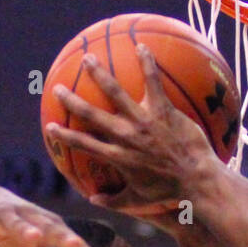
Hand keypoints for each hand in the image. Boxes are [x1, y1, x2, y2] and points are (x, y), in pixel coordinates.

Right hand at [0, 185, 110, 246]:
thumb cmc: (22, 235)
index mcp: (51, 228)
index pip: (72, 243)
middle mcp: (32, 217)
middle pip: (49, 227)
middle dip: (62, 235)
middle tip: (75, 245)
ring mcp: (5, 213)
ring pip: (15, 220)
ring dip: (24, 227)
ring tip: (31, 236)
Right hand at [45, 46, 216, 220]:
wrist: (197, 180)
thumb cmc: (169, 192)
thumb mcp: (137, 201)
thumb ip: (113, 201)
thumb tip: (92, 199)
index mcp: (117, 158)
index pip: (83, 144)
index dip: (64, 136)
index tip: (50, 127)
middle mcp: (126, 137)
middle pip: (92, 115)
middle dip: (73, 101)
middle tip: (58, 89)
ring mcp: (145, 121)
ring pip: (116, 94)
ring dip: (100, 75)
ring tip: (88, 58)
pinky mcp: (164, 111)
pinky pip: (153, 82)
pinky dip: (147, 63)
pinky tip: (141, 46)